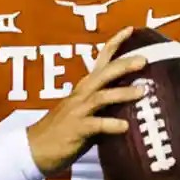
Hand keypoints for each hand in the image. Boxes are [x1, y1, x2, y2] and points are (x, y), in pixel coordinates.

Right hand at [28, 27, 147, 174]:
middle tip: (144, 60)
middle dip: (124, 65)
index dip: (115, 43)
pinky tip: (125, 126)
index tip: (131, 29)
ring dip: (123, 93)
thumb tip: (130, 106)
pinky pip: (96, 125)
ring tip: (142, 92)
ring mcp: (78, 111)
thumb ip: (104, 107)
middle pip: (104, 74)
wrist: (34, 149)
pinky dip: (112, 124)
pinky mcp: (77, 129)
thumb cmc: (62, 132)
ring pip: (102, 96)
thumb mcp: (84, 113)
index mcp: (83, 89)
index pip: (100, 60)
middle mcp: (80, 95)